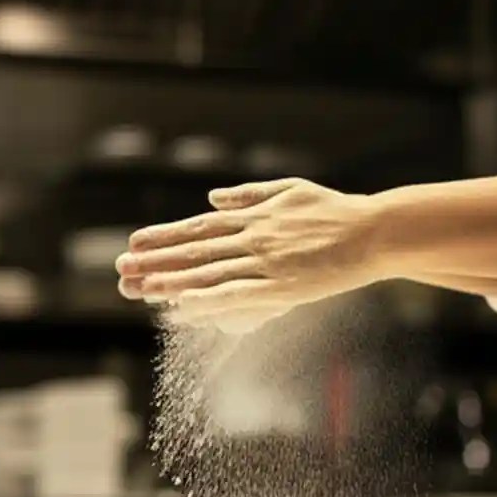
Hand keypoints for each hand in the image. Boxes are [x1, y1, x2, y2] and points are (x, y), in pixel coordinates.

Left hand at [116, 178, 384, 331]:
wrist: (373, 231)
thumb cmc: (335, 211)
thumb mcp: (289, 190)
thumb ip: (249, 195)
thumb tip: (212, 196)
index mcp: (252, 217)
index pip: (197, 227)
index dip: (163, 236)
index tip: (133, 242)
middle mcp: (252, 238)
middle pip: (194, 252)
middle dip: (156, 261)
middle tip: (123, 270)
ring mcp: (265, 263)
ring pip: (209, 273)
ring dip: (173, 282)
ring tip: (142, 289)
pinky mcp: (282, 287)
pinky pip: (238, 296)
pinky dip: (209, 300)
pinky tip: (184, 306)